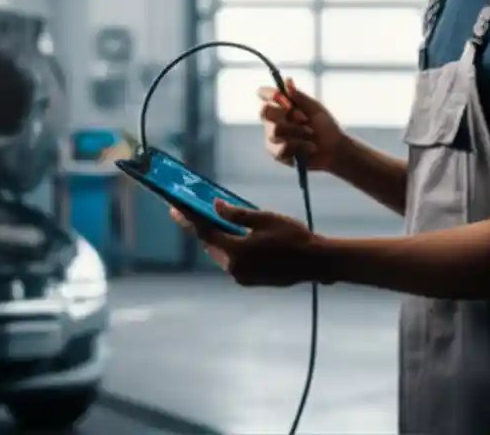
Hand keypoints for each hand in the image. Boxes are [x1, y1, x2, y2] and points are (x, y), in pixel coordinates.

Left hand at [169, 200, 325, 286]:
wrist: (315, 262)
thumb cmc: (292, 237)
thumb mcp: (264, 219)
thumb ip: (237, 214)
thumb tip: (215, 207)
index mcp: (235, 251)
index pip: (205, 232)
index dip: (188, 218)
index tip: (174, 208)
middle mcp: (234, 268)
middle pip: (210, 244)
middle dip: (201, 228)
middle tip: (191, 212)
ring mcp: (241, 277)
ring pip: (220, 254)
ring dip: (215, 238)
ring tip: (212, 221)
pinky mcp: (250, 281)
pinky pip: (232, 261)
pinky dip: (229, 248)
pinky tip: (232, 237)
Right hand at [258, 78, 346, 171]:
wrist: (335, 150)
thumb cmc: (325, 127)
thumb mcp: (314, 109)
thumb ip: (299, 97)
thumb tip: (287, 80)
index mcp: (282, 106)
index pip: (265, 95)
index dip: (269, 94)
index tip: (282, 97)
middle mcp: (273, 121)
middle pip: (265, 112)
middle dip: (287, 115)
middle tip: (304, 119)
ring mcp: (273, 138)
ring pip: (275, 131)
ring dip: (298, 132)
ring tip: (311, 135)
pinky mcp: (277, 154)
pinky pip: (282, 148)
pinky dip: (300, 147)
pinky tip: (310, 148)